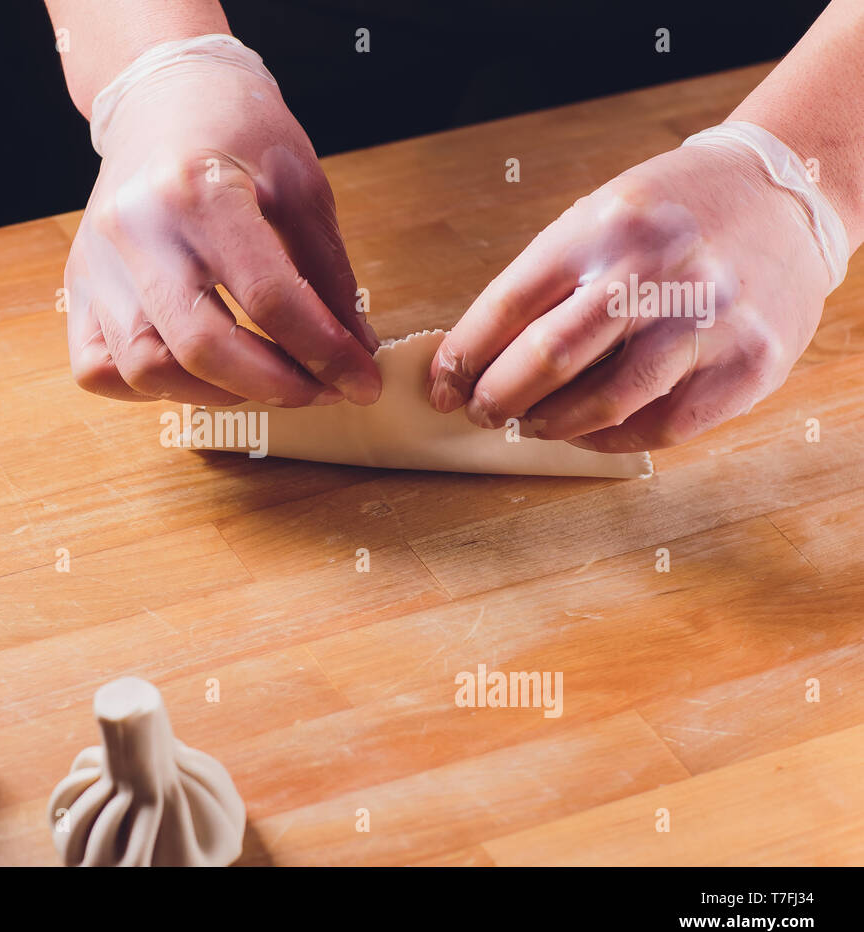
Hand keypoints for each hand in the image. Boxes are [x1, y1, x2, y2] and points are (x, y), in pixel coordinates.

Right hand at [65, 40, 380, 407]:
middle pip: (203, 348)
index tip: (361, 381)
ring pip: (145, 369)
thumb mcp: (302, 186)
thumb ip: (330, 275)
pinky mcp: (78, 286)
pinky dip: (149, 387)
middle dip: (276, 385)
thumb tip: (355, 355)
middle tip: (319, 389)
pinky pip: (99, 369)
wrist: (163, 97)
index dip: (324, 352)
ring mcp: (97, 263)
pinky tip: (194, 371)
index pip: (268, 297)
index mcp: (198, 190)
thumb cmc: (236, 131)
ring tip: (262, 378)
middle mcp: (135, 229)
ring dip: (216, 393)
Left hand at [427, 140, 839, 451]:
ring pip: (605, 401)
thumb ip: (545, 284)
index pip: (510, 305)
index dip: (464, 357)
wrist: (784, 196)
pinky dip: (610, 439)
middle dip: (499, 396)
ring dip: (552, 424)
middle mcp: (657, 272)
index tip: (443, 386)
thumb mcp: (599, 218)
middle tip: (482, 411)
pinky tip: (589, 431)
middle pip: (550, 357)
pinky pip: (661, 426)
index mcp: (605, 228)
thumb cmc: (671, 216)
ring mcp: (709, 320)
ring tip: (532, 423)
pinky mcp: (749, 365)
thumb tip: (479, 358)